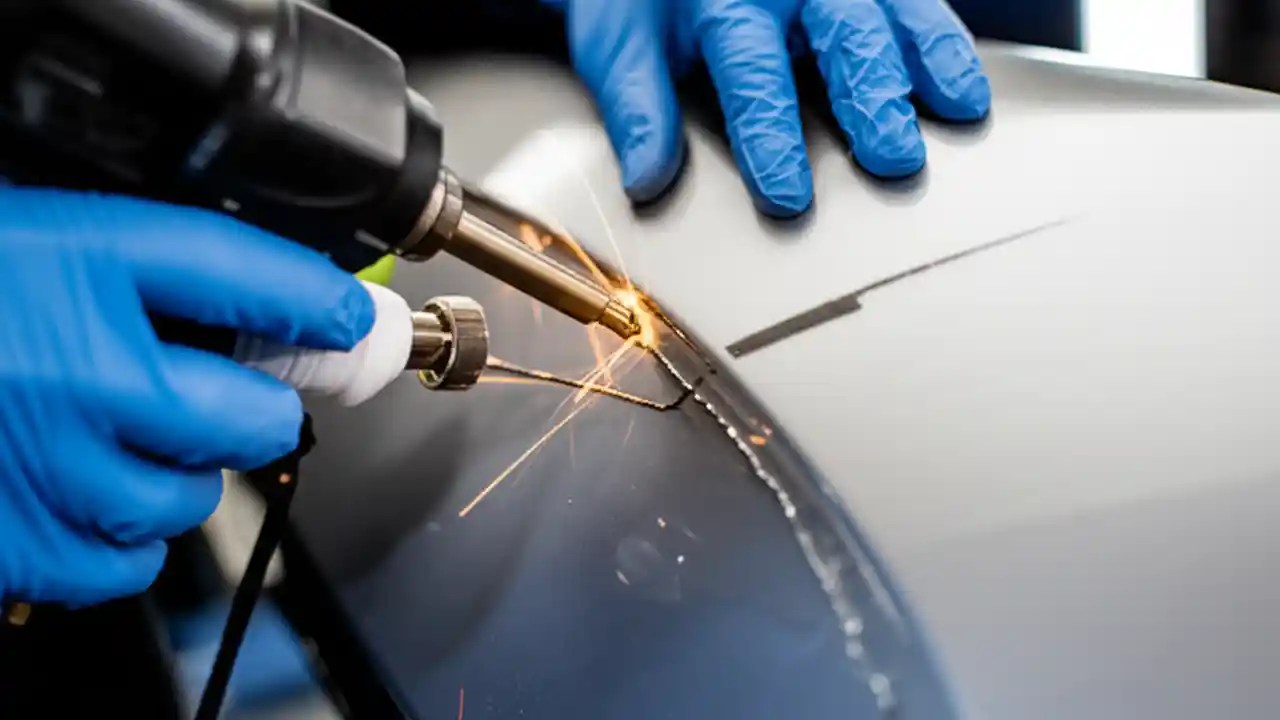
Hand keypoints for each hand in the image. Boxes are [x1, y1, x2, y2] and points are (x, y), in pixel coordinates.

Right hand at [0, 188, 373, 606]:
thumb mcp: (36, 238)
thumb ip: (136, 264)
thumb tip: (252, 293)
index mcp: (75, 260)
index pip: (245, 270)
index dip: (321, 300)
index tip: (357, 321)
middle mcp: (77, 367)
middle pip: (252, 412)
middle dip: (256, 406)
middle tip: (230, 394)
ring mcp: (51, 466)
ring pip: (194, 497)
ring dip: (181, 474)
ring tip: (120, 440)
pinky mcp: (21, 546)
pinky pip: (129, 563)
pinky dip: (122, 537)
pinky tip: (80, 492)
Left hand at [557, 0, 990, 215]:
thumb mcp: (620, 44)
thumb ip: (639, 109)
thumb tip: (647, 179)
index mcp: (722, 5)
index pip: (753, 76)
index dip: (771, 137)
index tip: (788, 196)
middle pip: (843, 38)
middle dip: (870, 97)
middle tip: (894, 156)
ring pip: (892, 11)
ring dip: (928, 59)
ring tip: (958, 108)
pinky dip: (943, 38)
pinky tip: (966, 81)